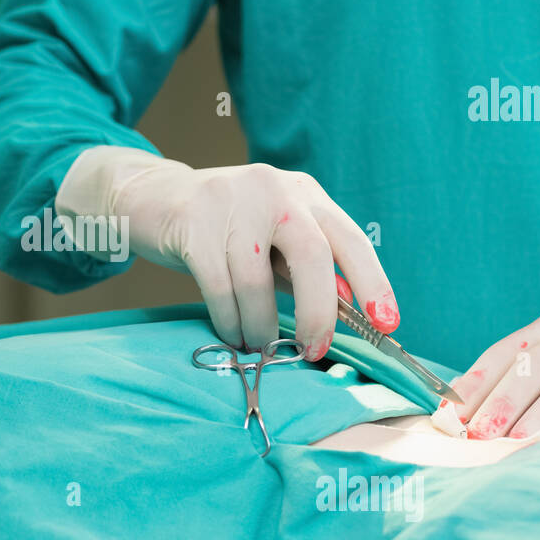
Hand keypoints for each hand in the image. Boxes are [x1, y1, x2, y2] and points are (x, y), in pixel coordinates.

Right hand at [56, 147, 398, 357]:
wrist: (152, 198)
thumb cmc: (224, 230)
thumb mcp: (272, 240)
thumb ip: (305, 269)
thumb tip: (348, 313)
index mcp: (303, 193)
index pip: (349, 238)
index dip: (372, 282)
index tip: (387, 324)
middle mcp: (273, 189)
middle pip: (311, 254)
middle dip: (317, 311)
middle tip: (312, 349)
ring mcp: (231, 201)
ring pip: (256, 280)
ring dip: (259, 325)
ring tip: (255, 344)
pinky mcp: (192, 221)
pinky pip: (217, 285)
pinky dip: (228, 319)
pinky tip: (230, 331)